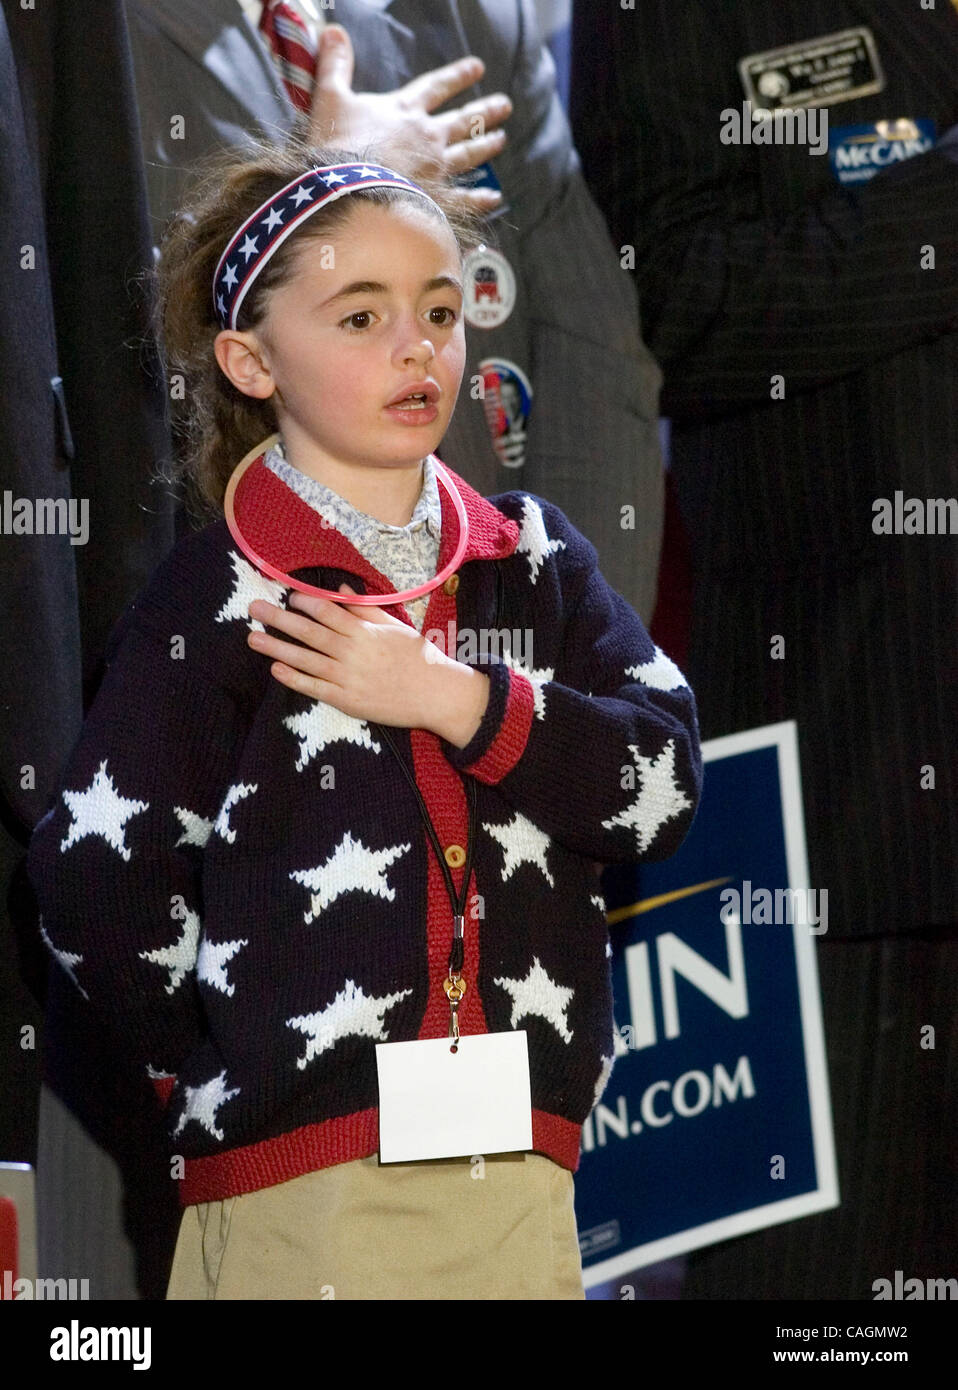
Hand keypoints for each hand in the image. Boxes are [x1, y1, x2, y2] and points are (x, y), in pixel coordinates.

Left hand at [247, 584, 489, 744]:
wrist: (435, 693)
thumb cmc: (417, 656)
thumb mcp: (394, 625)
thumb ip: (365, 609)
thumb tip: (339, 590)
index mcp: (364, 631)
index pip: (327, 612)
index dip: (305, 602)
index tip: (288, 595)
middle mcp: (352, 652)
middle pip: (309, 632)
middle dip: (279, 619)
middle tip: (254, 608)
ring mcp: (347, 677)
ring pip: (306, 659)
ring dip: (277, 648)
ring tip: (254, 639)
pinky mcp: (347, 700)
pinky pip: (315, 688)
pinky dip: (294, 679)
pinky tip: (276, 670)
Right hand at [307, 25, 510, 214]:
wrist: (349, 191)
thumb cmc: (338, 144)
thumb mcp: (330, 97)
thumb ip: (335, 65)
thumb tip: (333, 30)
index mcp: (405, 110)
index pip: (436, 87)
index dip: (457, 76)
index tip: (478, 68)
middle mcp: (428, 137)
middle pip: (462, 120)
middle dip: (484, 111)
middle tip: (504, 106)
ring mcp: (436, 168)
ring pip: (469, 154)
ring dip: (486, 146)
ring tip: (502, 139)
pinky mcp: (436, 198)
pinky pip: (464, 198)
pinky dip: (480, 198)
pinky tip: (494, 198)